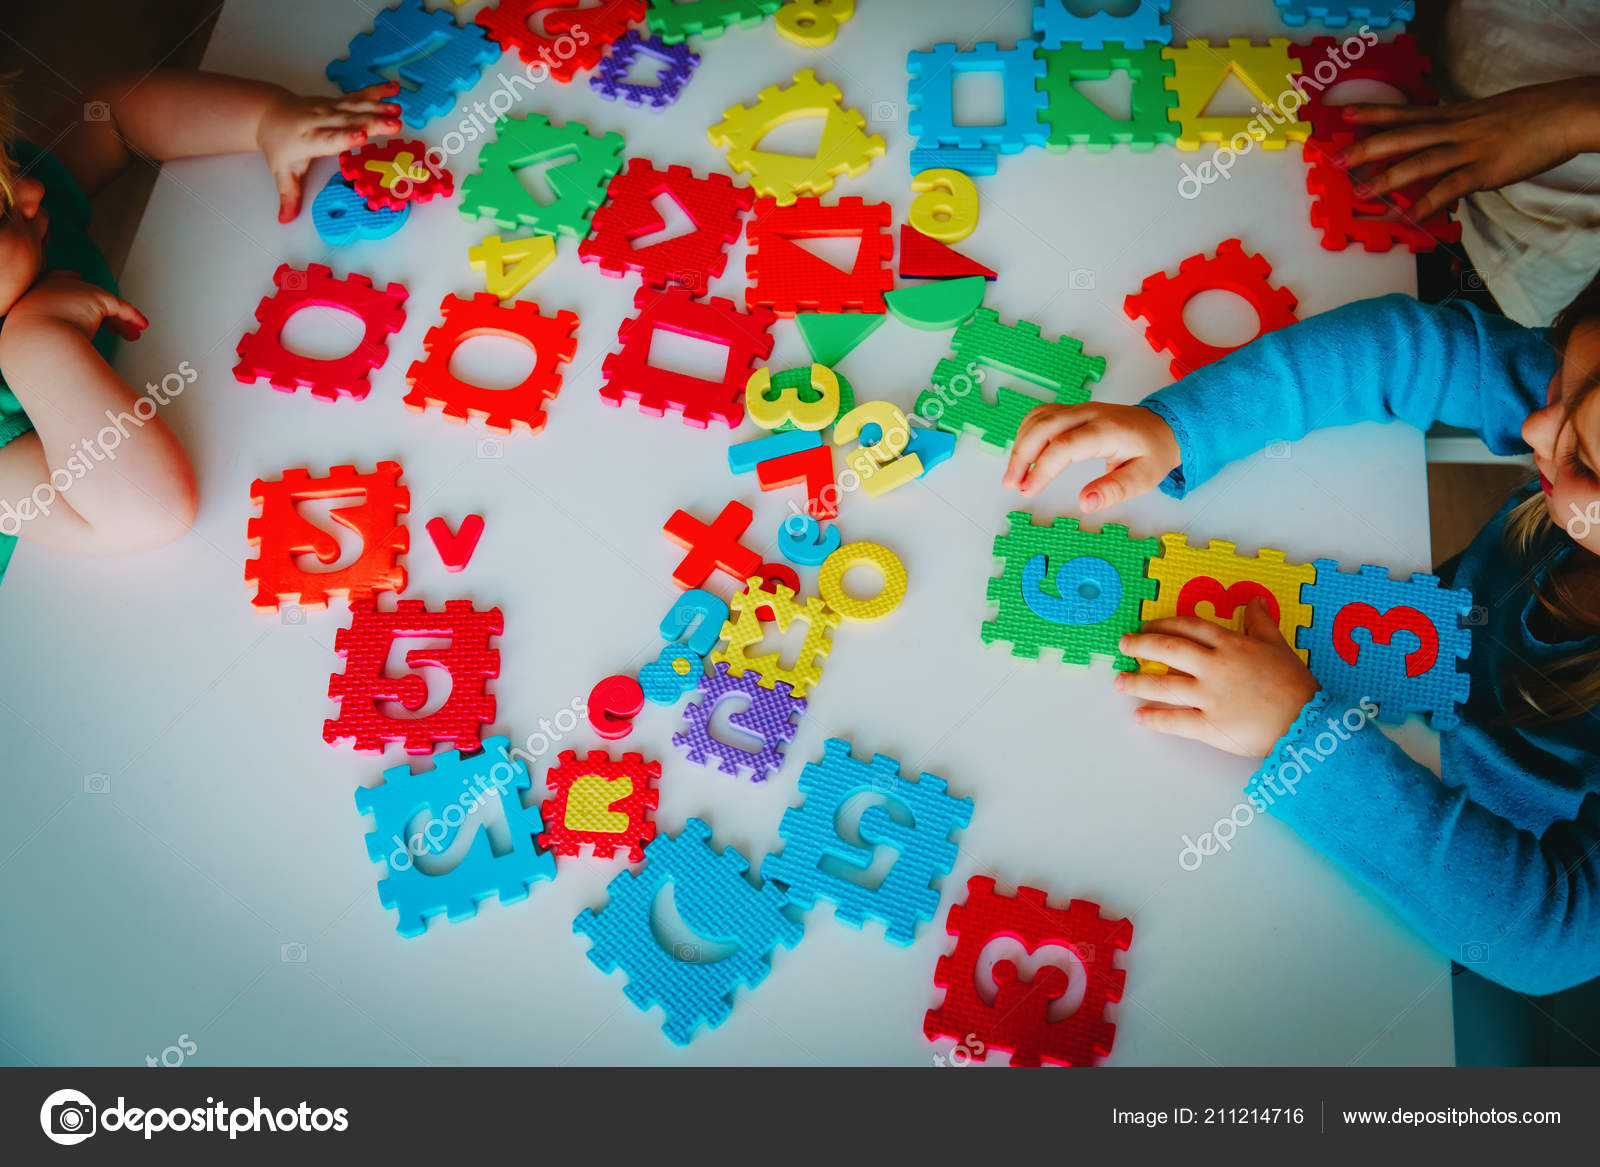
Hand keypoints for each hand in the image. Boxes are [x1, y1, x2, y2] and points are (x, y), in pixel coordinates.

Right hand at [4, 272, 147, 341]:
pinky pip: (120, 307)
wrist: (35, 343)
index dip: (76, 299)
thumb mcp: (34, 337)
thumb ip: (49, 335)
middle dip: (101, 313)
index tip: (86, 311)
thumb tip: (64, 351)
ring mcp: (75, 290)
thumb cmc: (33, 347)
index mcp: (35, 297)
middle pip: (84, 295)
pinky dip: (132, 316)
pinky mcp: (95, 297)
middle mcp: (54, 288)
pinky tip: (140, 325)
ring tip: (130, 334)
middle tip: (113, 328)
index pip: (59, 288)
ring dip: (119, 320)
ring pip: (104, 303)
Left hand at [255, 82, 403, 221]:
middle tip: (395, 125)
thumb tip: (285, 219)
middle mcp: (322, 120)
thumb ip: (288, 195)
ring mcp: (330, 108)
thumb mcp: (281, 171)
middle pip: (350, 121)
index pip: (330, 139)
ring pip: (356, 107)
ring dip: (379, 107)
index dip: (346, 138)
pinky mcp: (336, 102)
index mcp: (310, 139)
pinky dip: (376, 92)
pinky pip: (358, 96)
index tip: (362, 136)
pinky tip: (393, 89)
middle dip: (373, 122)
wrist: (269, 113)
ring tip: (398, 111)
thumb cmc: (278, 144)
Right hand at [1003, 402, 1180, 509]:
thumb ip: (1114, 490)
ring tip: (1014, 476)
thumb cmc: (1153, 453)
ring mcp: (1079, 409)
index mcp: (1106, 430)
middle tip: (1011, 484)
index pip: (1064, 445)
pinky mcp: (1072, 411)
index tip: (1028, 490)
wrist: (1164, 427)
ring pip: (1038, 419)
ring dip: (1020, 445)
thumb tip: (1085, 503)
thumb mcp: (1143, 478)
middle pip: (1043, 426)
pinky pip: (1041, 416)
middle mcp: (1088, 413)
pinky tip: (1023, 456)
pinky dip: (1026, 434)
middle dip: (1021, 456)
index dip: (1042, 468)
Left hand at [1116, 598, 1319, 756]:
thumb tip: (1254, 600)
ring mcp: (1209, 696)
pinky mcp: (1210, 725)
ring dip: (1137, 682)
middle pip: (1168, 650)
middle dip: (1141, 646)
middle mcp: (1215, 667)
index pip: (1189, 627)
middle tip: (1123, 645)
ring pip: (1163, 685)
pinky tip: (1139, 717)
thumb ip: (1260, 622)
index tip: (1148, 625)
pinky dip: (1154, 719)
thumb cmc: (1295, 684)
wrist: (1307, 722)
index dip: (1164, 624)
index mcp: (1231, 645)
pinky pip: (1175, 721)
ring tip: (1120, 681)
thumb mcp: (1279, 645)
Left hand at [1338, 76, 1599, 221]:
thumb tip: (1441, 144)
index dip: (1374, 113)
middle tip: (1335, 159)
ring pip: (1421, 161)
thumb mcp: (1486, 116)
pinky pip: (1450, 188)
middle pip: (1403, 136)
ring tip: (1362, 192)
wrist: (1565, 113)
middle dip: (1366, 148)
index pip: (1405, 112)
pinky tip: (1409, 217)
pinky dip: (1427, 203)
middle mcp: (1455, 129)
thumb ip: (1459, 130)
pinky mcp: (1485, 169)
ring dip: (1388, 177)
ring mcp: (1469, 149)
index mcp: (1454, 115)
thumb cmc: (1530, 116)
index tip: (1344, 114)